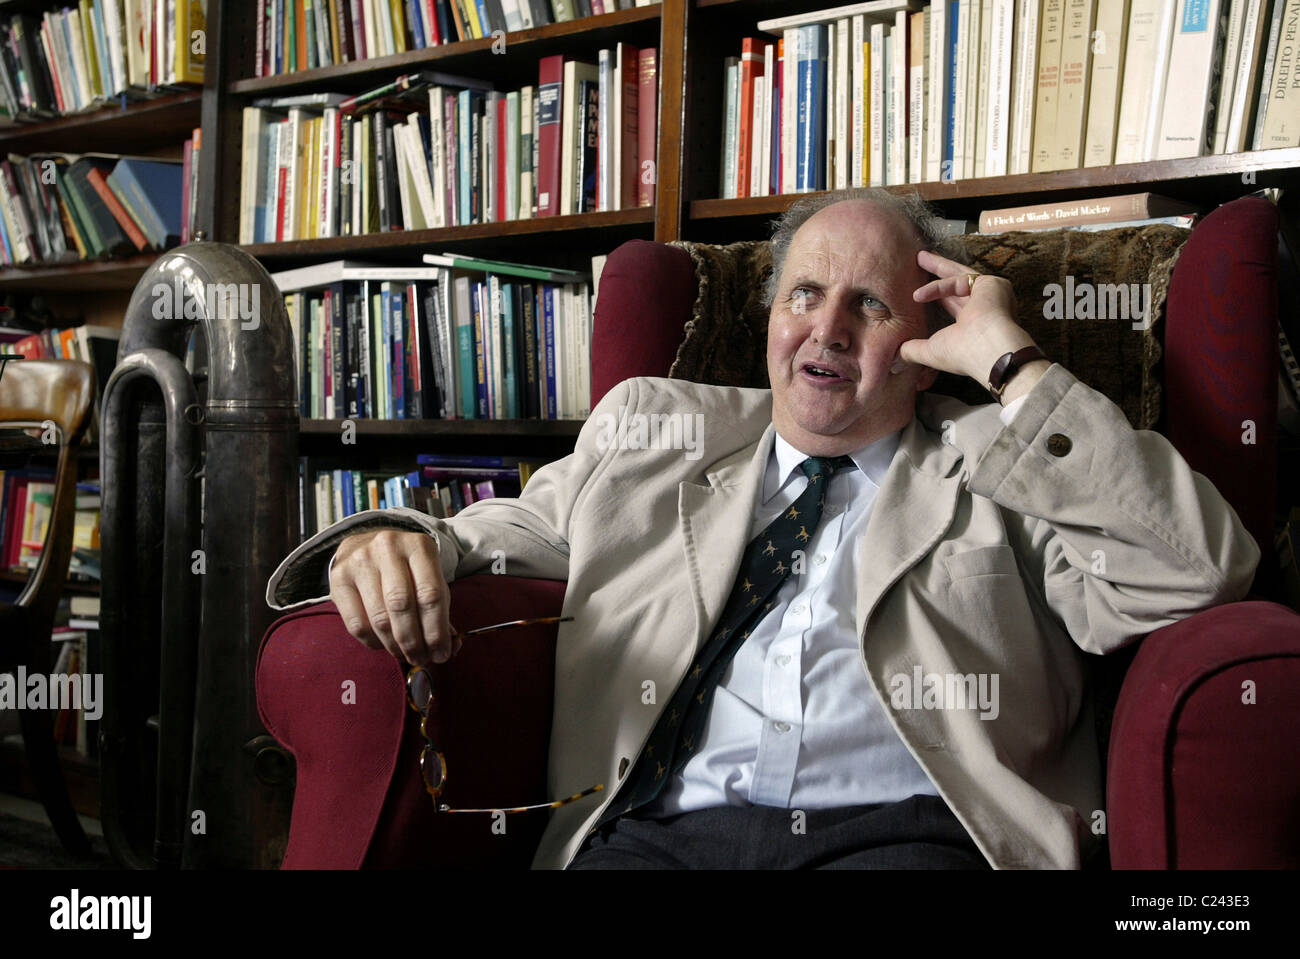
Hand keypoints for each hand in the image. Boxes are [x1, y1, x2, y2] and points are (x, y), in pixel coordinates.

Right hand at [329, 528, 460, 666]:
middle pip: (402, 606)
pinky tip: (384, 643)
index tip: (441, 654)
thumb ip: (440, 609)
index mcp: (419, 546)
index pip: (430, 594)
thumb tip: (451, 647)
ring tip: (405, 654)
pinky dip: (374, 642)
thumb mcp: (428, 577)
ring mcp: (360, 561)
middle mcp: (388, 548)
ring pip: (379, 618)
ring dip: (395, 646)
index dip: (437, 630)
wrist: (365, 545)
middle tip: (421, 659)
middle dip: (414, 641)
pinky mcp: (338, 578)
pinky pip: (356, 624)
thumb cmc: (405, 569)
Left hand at [904, 250, 1040, 387]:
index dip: (935, 296)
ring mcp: (990, 294)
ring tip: (919, 257)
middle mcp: (984, 307)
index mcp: (973, 324)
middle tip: (920, 260)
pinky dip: (938, 287)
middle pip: (956, 284)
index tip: (919, 290)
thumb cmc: (962, 354)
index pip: (953, 304)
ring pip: (959, 275)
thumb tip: (896, 354)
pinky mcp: (992, 284)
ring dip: (938, 265)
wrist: (989, 350)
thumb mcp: (930, 352)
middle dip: (937, 271)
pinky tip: (919, 296)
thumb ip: (913, 350)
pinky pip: (959, 280)